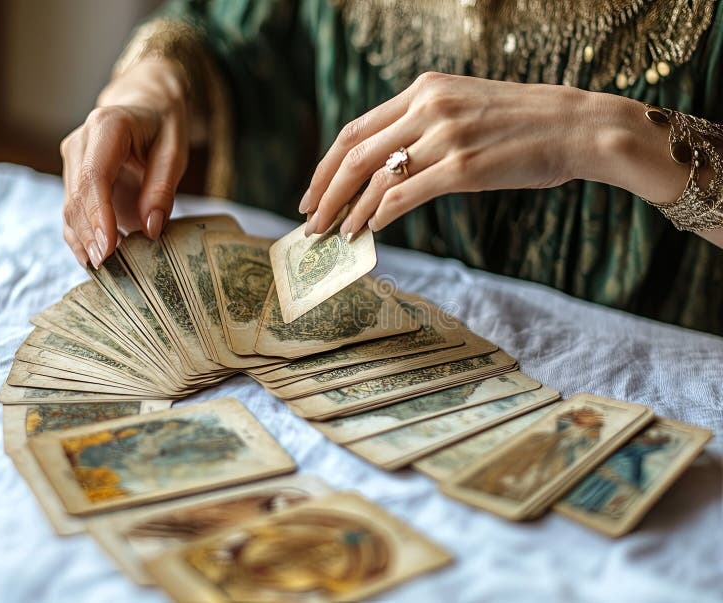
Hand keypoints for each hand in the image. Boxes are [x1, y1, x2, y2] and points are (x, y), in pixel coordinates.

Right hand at [60, 58, 191, 267]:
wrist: (144, 105)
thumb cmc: (163, 126)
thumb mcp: (176, 151)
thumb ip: (162, 188)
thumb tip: (151, 229)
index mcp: (107, 127)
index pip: (94, 176)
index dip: (98, 216)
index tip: (106, 248)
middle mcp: (80, 142)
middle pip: (77, 197)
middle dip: (89, 236)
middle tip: (106, 269)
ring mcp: (72, 161)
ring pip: (70, 209)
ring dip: (83, 241)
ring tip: (102, 272)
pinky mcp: (73, 179)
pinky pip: (73, 213)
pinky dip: (82, 238)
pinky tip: (95, 261)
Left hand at [298, 72, 593, 235]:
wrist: (578, 127)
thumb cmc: (523, 124)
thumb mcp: (465, 107)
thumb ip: (423, 126)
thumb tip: (386, 171)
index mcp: (424, 89)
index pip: (356, 128)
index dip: (327, 165)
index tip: (313, 191)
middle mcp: (429, 107)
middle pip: (354, 153)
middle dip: (325, 191)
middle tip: (309, 221)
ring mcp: (446, 136)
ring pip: (375, 177)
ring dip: (348, 210)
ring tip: (336, 233)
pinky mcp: (464, 167)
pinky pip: (405, 194)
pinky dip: (379, 214)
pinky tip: (369, 229)